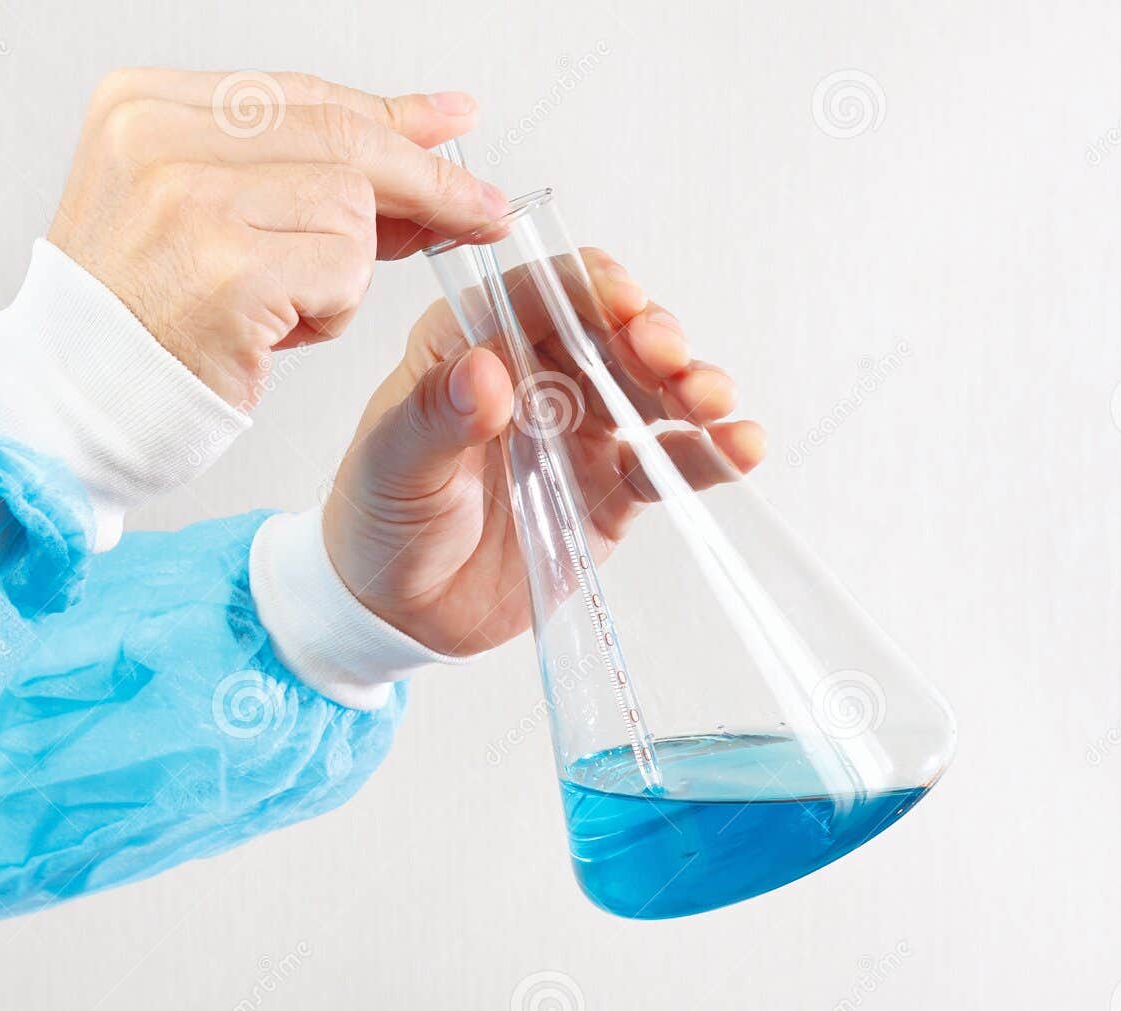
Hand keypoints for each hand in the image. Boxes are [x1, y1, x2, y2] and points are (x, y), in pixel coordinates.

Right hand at [46, 68, 507, 409]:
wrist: (72, 406)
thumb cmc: (142, 320)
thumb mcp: (204, 216)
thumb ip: (297, 169)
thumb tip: (432, 136)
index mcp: (142, 106)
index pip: (298, 95)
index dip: (387, 116)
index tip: (451, 125)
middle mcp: (158, 140)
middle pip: (340, 137)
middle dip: (425, 178)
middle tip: (481, 209)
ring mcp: (189, 203)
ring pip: (351, 206)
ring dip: (342, 271)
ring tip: (278, 310)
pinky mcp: (226, 271)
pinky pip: (344, 269)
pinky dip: (331, 310)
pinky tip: (276, 334)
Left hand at [322, 250, 767, 655]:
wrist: (398, 612)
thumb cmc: (378, 523)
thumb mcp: (391, 468)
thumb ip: (434, 419)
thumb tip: (484, 372)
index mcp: (473, 342)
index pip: (537, 293)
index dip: (585, 288)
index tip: (620, 302)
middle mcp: (536, 372)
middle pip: (609, 331)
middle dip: (650, 334)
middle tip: (667, 358)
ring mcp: (582, 427)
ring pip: (650, 386)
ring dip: (690, 384)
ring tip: (712, 402)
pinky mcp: (612, 486)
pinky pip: (668, 460)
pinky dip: (707, 452)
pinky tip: (741, 447)